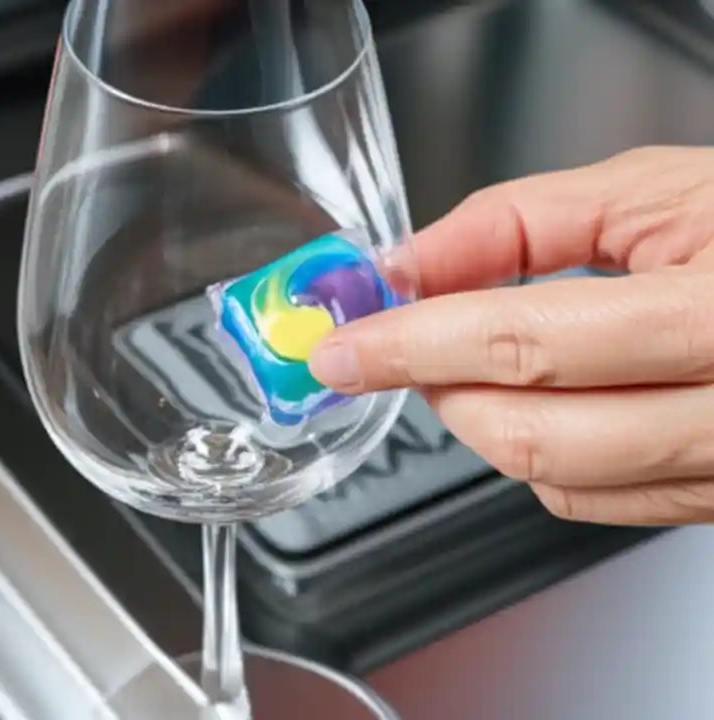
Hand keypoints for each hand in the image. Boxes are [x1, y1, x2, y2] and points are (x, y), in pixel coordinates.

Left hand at [308, 146, 713, 525]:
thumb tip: (406, 267)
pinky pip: (600, 503)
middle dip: (439, 389)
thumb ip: (513, 225)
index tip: (344, 348)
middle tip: (400, 344)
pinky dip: (538, 457)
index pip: (523, 342)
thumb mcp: (650, 190)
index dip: (409, 345)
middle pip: (532, 433)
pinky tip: (534, 401)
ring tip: (468, 361)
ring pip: (558, 481)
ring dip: (481, 423)